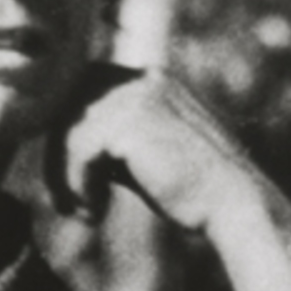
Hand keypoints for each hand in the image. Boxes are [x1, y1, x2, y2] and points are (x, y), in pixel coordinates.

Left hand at [48, 64, 261, 236]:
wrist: (232, 204)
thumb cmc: (193, 190)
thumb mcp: (148, 154)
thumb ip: (114, 140)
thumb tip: (62, 146)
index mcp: (152, 79)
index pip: (84, 92)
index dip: (68, 137)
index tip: (72, 183)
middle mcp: (144, 77)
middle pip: (69, 106)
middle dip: (58, 157)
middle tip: (68, 202)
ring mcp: (137, 95)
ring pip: (69, 132)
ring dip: (66, 179)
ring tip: (87, 212)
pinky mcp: (131, 122)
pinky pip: (78, 152)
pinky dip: (77, 187)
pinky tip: (97, 212)